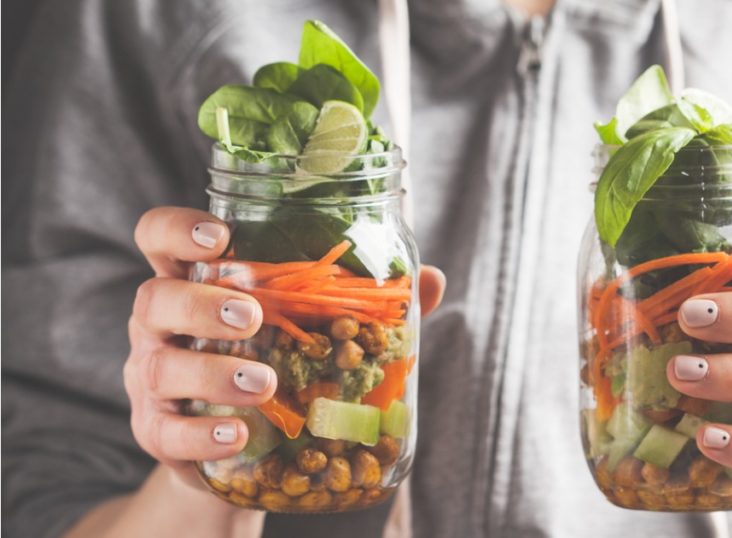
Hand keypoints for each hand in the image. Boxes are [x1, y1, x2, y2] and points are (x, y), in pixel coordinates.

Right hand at [124, 207, 444, 487]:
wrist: (238, 443)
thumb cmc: (273, 360)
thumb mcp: (305, 326)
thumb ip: (362, 301)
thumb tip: (430, 278)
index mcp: (196, 281)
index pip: (160, 237)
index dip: (178, 229)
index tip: (221, 236)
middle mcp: (162, 325)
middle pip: (153, 298)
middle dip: (201, 304)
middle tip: (252, 316)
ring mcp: (152, 378)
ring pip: (157, 366)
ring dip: (212, 372)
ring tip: (262, 383)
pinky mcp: (158, 432)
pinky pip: (165, 431)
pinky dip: (202, 433)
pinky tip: (239, 434)